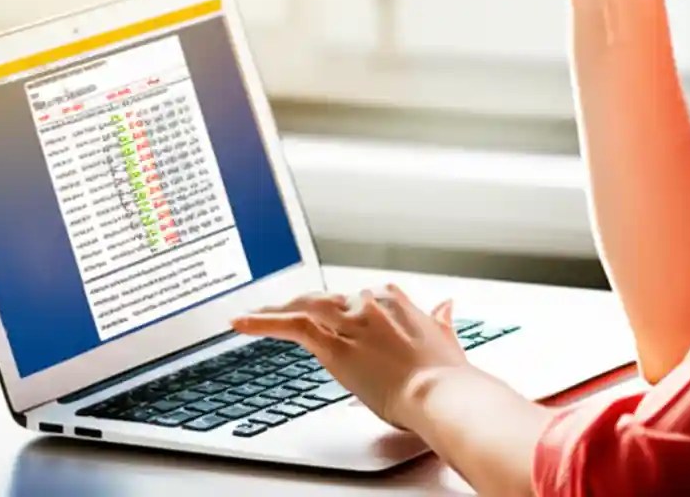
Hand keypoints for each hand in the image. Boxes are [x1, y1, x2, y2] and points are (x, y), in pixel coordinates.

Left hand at [230, 285, 468, 429]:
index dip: (343, 303)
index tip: (333, 309)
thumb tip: (446, 306)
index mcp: (398, 305)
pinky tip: (242, 322)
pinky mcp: (335, 344)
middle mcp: (372, 306)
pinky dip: (263, 322)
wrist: (440, 393)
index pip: (363, 296)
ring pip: (305, 305)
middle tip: (282, 308)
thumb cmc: (446, 378)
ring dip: (275, 309)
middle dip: (303, 303)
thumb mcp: (447, 341)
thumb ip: (441, 322)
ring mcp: (351, 322)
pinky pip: (291, 325)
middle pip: (328, 298)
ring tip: (252, 314)